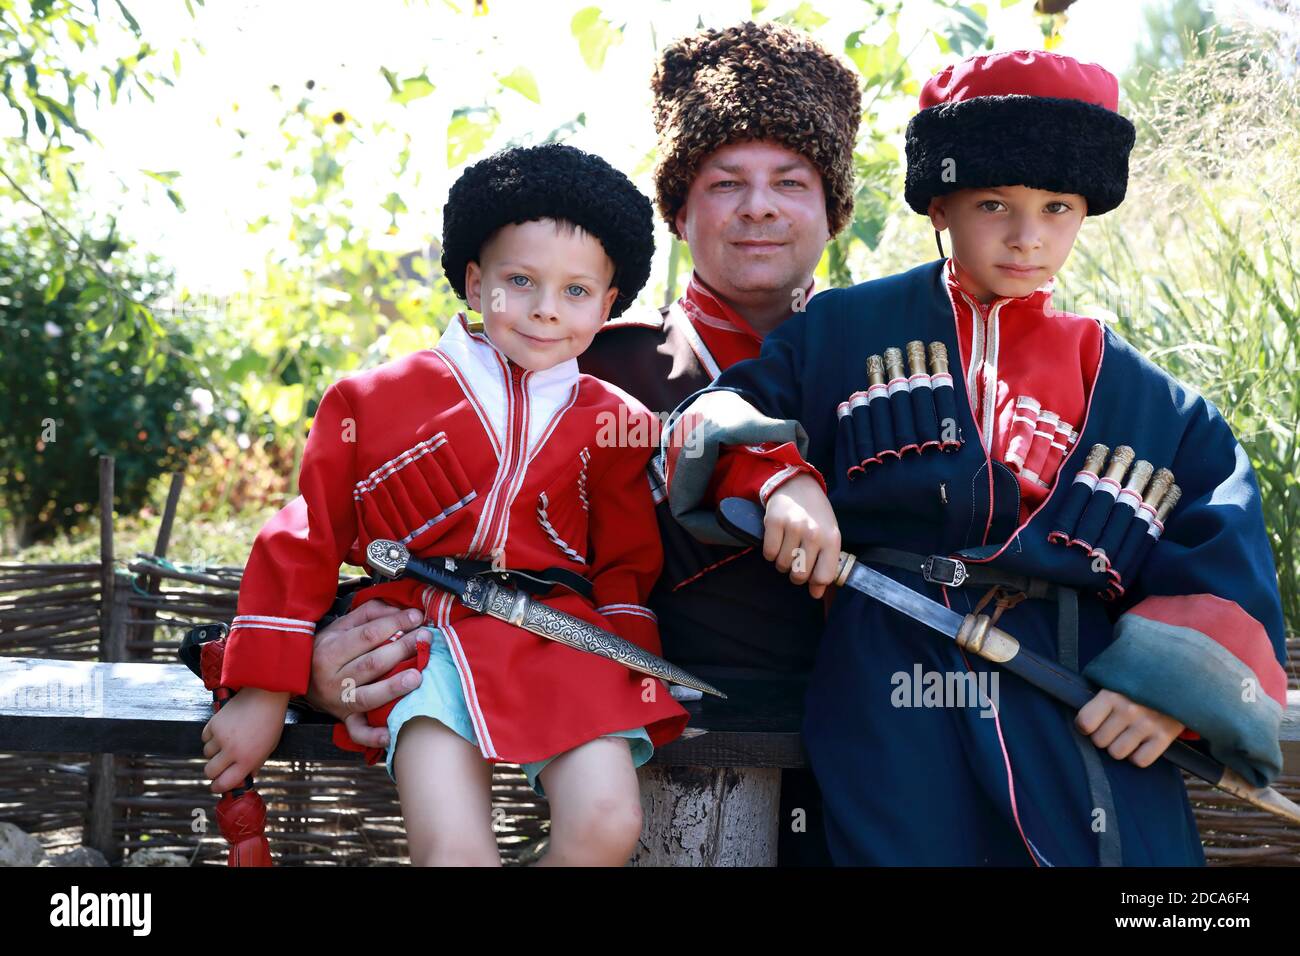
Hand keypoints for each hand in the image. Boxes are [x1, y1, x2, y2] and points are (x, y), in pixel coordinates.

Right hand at [202, 688, 290, 793]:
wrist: (266, 695)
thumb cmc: (270, 722)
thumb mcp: (268, 748)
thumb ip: (254, 765)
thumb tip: (242, 779)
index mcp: (248, 759)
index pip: (225, 783)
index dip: (218, 787)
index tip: (217, 786)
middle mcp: (232, 750)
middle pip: (210, 772)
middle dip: (213, 772)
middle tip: (219, 767)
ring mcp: (221, 737)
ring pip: (206, 754)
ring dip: (213, 752)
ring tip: (227, 742)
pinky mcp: (214, 723)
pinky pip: (204, 738)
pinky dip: (210, 737)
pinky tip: (222, 731)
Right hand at [306, 599, 426, 748]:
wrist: (299, 678)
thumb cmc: (327, 648)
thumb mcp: (341, 625)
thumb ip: (370, 614)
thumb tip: (400, 612)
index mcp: (330, 651)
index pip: (368, 635)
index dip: (394, 624)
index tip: (416, 617)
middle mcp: (333, 678)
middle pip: (372, 664)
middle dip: (402, 649)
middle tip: (425, 639)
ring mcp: (339, 701)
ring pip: (369, 696)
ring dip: (394, 687)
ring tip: (418, 676)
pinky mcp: (345, 719)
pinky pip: (358, 731)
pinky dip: (373, 736)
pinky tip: (391, 733)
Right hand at [762, 473, 841, 599]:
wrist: (798, 486)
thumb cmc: (815, 516)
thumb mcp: (827, 537)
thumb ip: (825, 565)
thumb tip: (816, 594)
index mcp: (831, 538)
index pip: (824, 576)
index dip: (815, 582)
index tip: (811, 576)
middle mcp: (813, 533)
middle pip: (800, 575)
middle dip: (795, 575)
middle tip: (796, 563)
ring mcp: (793, 527)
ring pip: (782, 565)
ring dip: (782, 562)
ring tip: (787, 549)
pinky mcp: (774, 522)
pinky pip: (768, 553)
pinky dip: (770, 553)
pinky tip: (777, 542)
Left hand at [1075, 689, 1183, 767]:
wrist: (1179, 679)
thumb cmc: (1138, 683)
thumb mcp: (1116, 681)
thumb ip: (1099, 698)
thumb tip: (1081, 721)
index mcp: (1112, 694)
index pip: (1085, 723)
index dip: (1085, 726)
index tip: (1091, 723)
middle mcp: (1129, 710)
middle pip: (1099, 741)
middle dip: (1104, 736)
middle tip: (1114, 726)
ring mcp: (1148, 724)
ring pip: (1117, 753)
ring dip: (1120, 747)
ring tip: (1127, 734)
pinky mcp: (1165, 736)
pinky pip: (1140, 761)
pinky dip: (1138, 756)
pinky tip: (1141, 742)